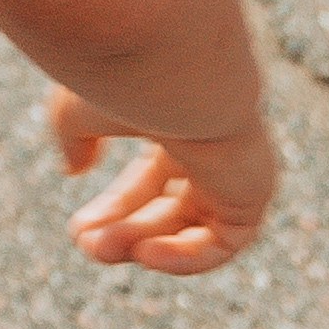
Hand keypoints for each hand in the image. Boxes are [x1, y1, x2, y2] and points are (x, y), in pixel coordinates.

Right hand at [40, 77, 274, 274]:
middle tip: (87, 247)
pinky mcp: (253, 193)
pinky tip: (145, 253)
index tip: (78, 228)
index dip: (116, 209)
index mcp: (179, 124)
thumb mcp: (81, 109)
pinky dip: (187, 257)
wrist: (175, 71)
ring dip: (146, 246)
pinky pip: (225, 242)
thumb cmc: (125, 81)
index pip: (151, 181)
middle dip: (126, 232)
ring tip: (103, 250)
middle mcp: (212, 149)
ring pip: (194, 229)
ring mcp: (236, 172)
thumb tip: (75, 170)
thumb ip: (75, 137)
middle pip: (171, 210)